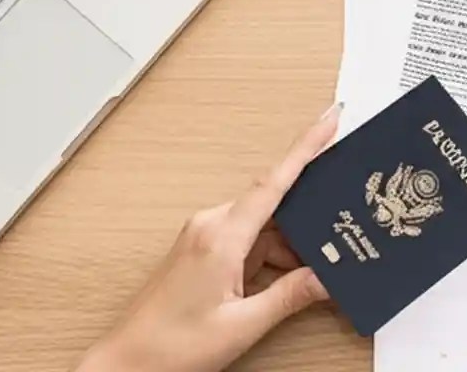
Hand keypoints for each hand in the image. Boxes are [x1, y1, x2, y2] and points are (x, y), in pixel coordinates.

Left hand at [76, 106, 340, 371]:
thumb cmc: (170, 346)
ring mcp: (205, 238)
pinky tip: (286, 281)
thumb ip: (290, 296)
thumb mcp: (243, 325)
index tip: (330, 120)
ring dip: (290, 250)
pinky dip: (271, 258)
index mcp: (221, 237)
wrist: (126, 363)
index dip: (306, 147)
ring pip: (266, 229)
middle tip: (340, 234)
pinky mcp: (203, 251)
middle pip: (276, 207)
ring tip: (311, 277)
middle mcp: (211, 227)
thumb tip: (327, 277)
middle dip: (309, 224)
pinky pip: (250, 243)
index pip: (274, 181)